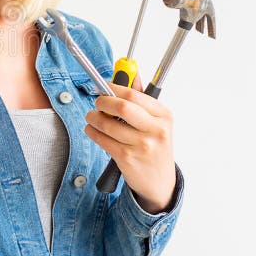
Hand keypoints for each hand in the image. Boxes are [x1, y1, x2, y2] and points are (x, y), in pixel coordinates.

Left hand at [84, 78, 175, 212]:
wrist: (159, 182)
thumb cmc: (155, 146)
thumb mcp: (157, 122)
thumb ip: (142, 98)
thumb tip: (132, 73)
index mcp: (164, 116)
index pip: (134, 94)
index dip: (113, 87)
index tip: (102, 85)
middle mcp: (156, 130)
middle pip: (122, 107)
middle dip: (102, 101)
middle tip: (97, 102)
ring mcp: (142, 146)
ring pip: (108, 124)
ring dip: (93, 117)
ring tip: (91, 117)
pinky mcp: (127, 159)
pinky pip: (102, 139)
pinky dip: (92, 132)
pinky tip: (92, 130)